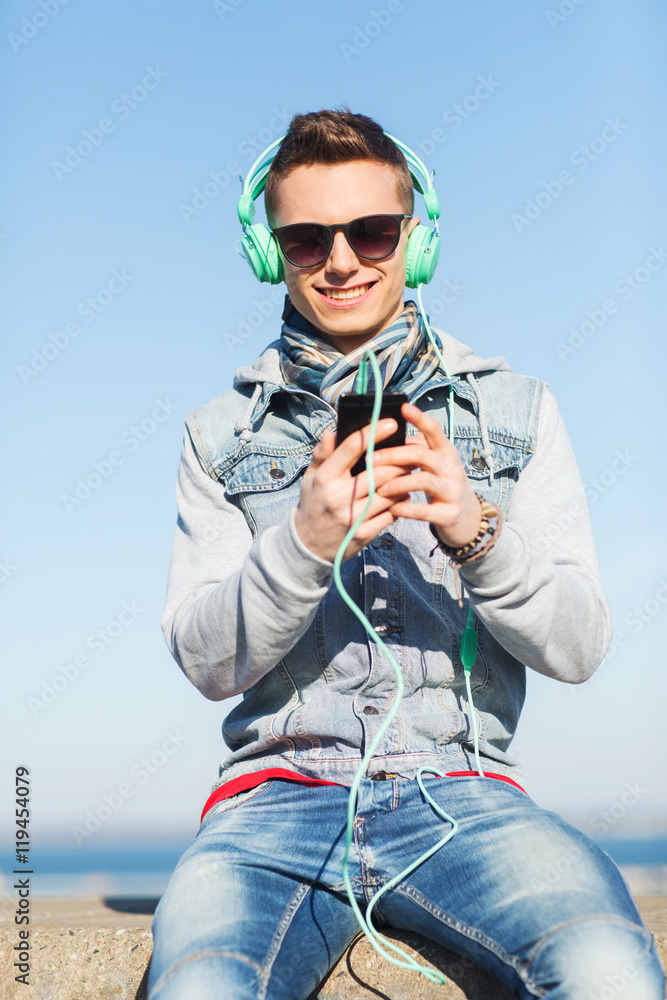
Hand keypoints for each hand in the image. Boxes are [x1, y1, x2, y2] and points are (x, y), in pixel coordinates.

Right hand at [294, 419, 410, 562]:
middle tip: (411, 451)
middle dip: (399, 459)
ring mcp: (352, 517)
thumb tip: (332, 431)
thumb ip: (322, 454)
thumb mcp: (310, 478)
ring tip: (410, 472)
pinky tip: (403, 494)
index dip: (374, 432)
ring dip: (403, 481)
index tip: (391, 422)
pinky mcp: (363, 533)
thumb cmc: (313, 504)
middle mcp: (338, 496)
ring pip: (389, 492)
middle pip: (379, 471)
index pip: (352, 448)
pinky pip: (390, 513)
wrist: (308, 545)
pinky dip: (400, 502)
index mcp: (325, 478)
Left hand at [372, 403, 482, 547]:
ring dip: (398, 483)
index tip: (403, 407)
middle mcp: (452, 468)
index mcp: (447, 452)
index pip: (434, 430)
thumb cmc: (442, 485)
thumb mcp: (435, 464)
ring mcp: (453, 491)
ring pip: (423, 481)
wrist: (468, 518)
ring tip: (379, 488)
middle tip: (371, 459)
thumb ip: (416, 450)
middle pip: (422, 455)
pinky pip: (424, 511)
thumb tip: (386, 437)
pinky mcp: (449, 514)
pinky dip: (405, 508)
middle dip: (394, 455)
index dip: (419, 418)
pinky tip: (392, 508)